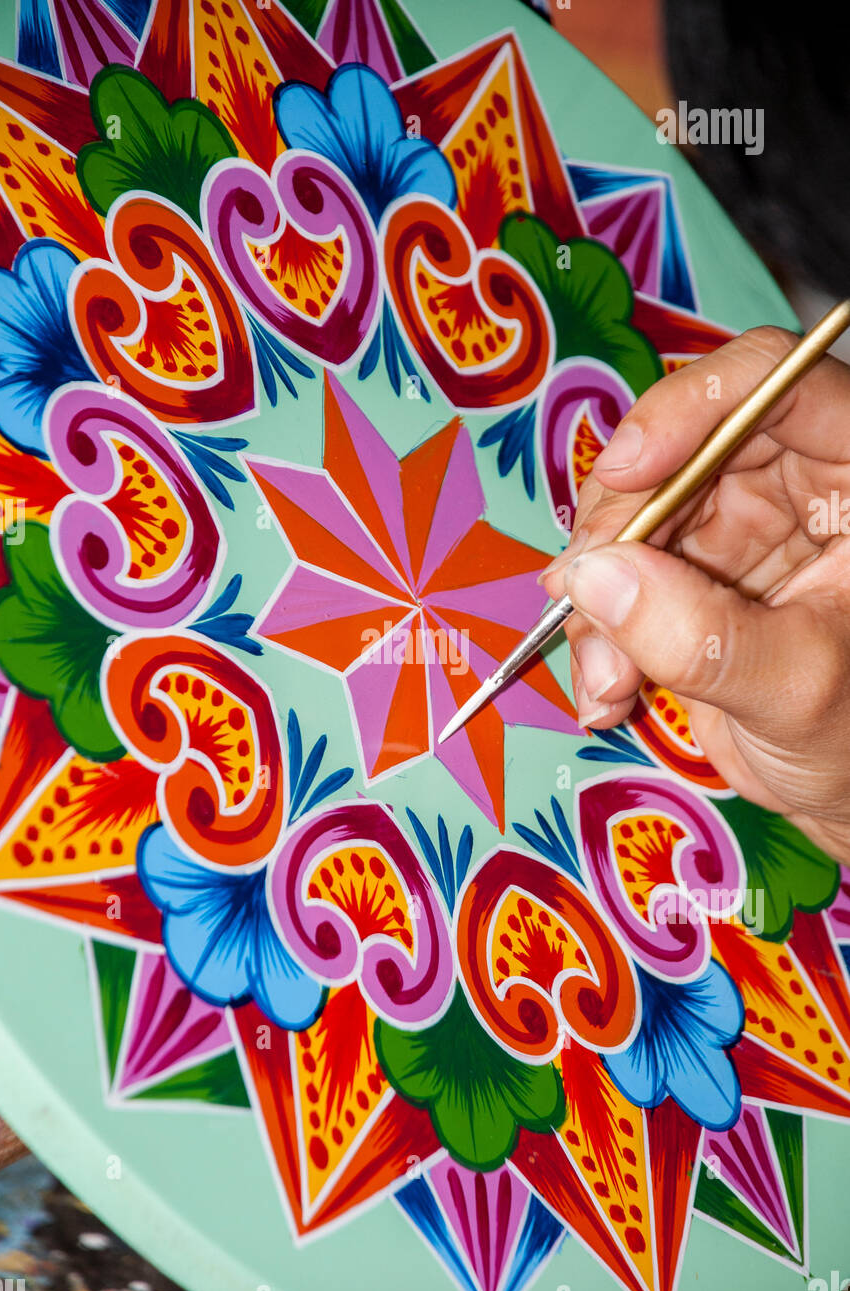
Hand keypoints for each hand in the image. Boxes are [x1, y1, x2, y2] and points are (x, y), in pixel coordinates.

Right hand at [541, 326, 849, 862]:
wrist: (842, 788)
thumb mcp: (796, 686)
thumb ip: (701, 636)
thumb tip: (594, 578)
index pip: (772, 383)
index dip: (691, 408)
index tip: (628, 472)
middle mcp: (789, 481)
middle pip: (677, 448)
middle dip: (618, 530)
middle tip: (586, 600)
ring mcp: (733, 525)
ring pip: (631, 515)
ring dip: (596, 597)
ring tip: (608, 680)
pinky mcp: (685, 572)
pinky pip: (614, 573)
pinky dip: (595, 631)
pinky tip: (608, 690)